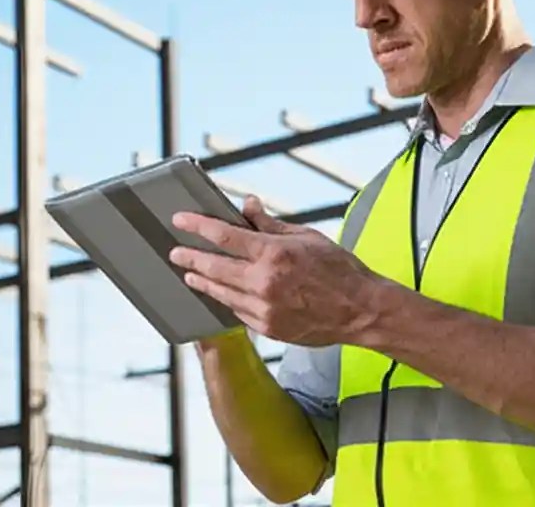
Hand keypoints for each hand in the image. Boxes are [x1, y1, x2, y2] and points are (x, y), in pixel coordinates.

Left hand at [169, 195, 388, 345]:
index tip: (180, 220)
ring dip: (202, 281)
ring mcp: (263, 309)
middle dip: (190, 257)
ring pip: (220, 293)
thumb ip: (271, 224)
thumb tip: (247, 205)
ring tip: (190, 273)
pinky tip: (220, 293)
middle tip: (175, 252)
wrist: (360, 310)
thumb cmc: (338, 269)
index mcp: (274, 254)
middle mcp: (264, 282)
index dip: (197, 226)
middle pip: (213, 267)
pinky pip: (237, 311)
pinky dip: (226, 299)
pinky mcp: (267, 328)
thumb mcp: (306, 237)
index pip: (224, 236)